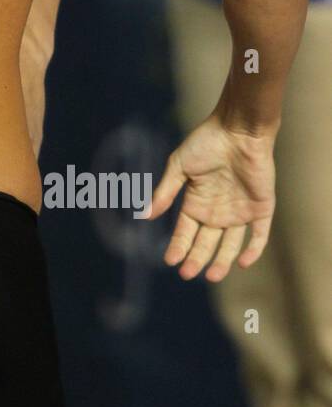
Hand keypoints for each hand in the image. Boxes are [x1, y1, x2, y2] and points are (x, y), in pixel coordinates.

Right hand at [145, 115, 275, 280]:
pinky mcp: (261, 208)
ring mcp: (240, 211)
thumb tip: (144, 215)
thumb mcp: (179, 167)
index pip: (186, 231)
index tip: (170, 261)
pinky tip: (242, 262)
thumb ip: (164, 192)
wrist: (238, 130)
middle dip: (197, 258)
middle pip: (206, 242)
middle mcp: (217, 210)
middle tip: (188, 274)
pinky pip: (259, 235)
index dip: (178, 246)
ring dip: (222, 261)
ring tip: (212, 276)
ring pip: (231, 244)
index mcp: (196, 201)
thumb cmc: (206, 143)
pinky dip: (253, 250)